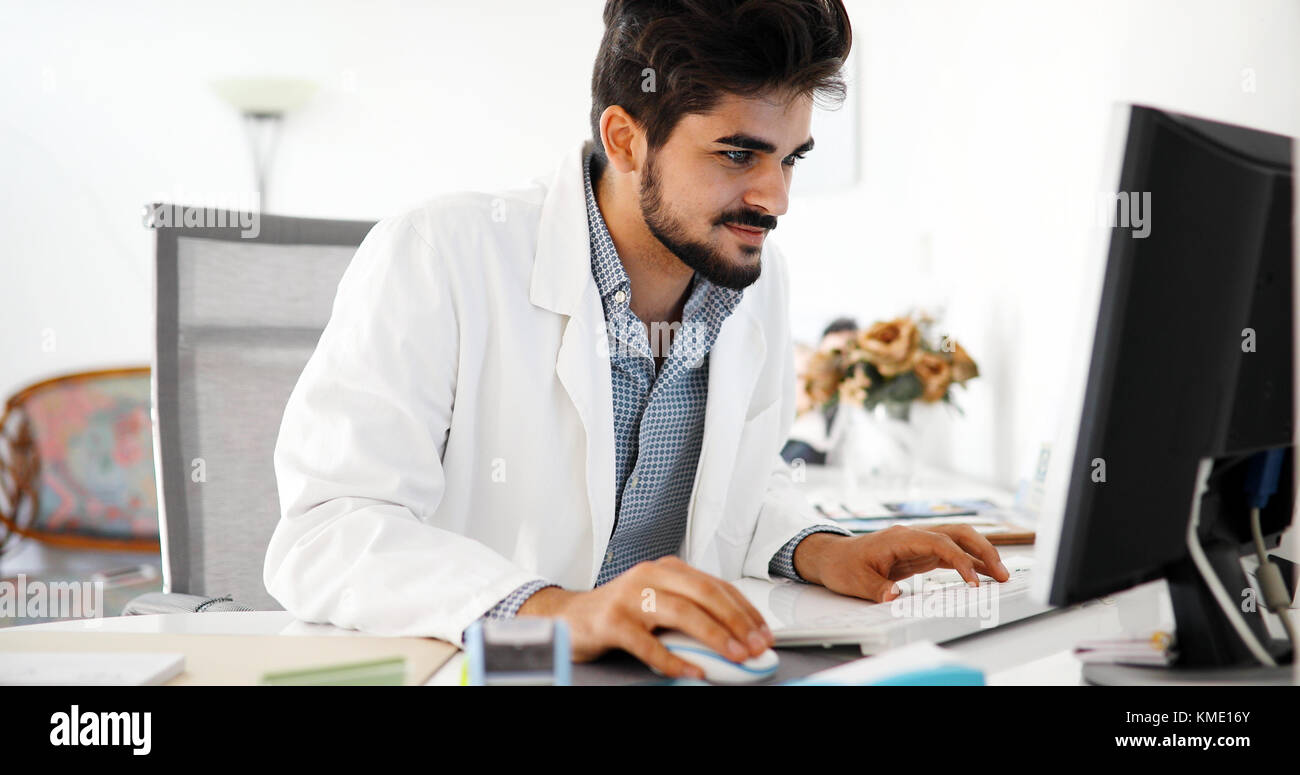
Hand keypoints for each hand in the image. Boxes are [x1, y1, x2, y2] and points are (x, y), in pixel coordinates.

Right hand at [515, 556, 773, 678]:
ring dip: (713, 636)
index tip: (764, 634)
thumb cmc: (621, 613)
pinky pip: (647, 643)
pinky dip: (672, 660)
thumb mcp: (659, 603)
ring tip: (734, 656)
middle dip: (736, 620)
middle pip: (703, 593)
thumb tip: (738, 638)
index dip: (745, 610)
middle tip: (756, 646)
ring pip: (680, 612)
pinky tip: (691, 672)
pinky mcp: (611, 621)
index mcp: (668, 568)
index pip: (717, 586)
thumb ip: (692, 613)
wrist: (569, 617)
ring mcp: (629, 596)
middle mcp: (650, 575)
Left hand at [795, 524, 1010, 600]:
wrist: (832, 557)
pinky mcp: (920, 553)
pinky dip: (968, 562)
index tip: (974, 581)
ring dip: (980, 554)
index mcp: (900, 538)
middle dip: (983, 550)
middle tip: (1003, 573)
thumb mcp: (856, 581)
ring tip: (1002, 575)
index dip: (960, 561)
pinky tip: (982, 575)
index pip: (940, 543)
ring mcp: (919, 542)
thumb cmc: (843, 565)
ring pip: (958, 540)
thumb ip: (877, 589)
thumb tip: (894, 597)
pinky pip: (950, 553)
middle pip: (957, 533)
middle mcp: (914, 535)